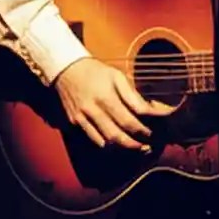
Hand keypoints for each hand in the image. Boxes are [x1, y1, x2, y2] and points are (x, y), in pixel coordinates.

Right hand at [53, 58, 174, 151]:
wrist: (65, 70)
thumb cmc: (96, 72)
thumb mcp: (117, 76)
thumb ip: (132, 96)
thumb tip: (149, 111)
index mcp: (106, 97)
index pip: (128, 121)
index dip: (142, 131)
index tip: (153, 134)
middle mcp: (93, 110)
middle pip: (116, 137)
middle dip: (135, 145)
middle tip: (148, 147)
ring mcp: (82, 119)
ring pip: (104, 143)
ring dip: (122, 149)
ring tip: (136, 148)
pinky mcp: (74, 123)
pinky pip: (93, 140)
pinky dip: (107, 146)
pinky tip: (117, 144)